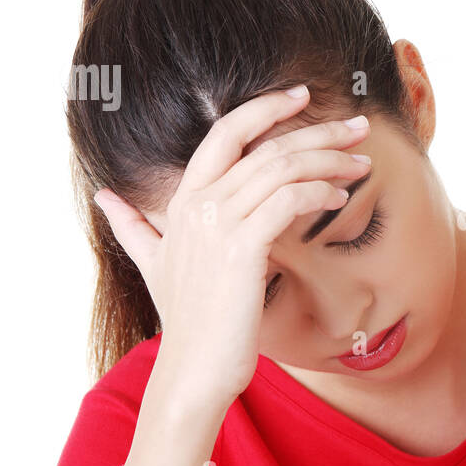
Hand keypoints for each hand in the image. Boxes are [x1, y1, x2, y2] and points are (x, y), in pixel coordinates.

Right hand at [93, 86, 371, 404]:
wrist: (194, 370)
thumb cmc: (186, 321)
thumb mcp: (152, 263)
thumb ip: (133, 225)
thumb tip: (105, 198)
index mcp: (182, 200)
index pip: (225, 133)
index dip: (265, 108)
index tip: (304, 95)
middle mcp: (198, 204)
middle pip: (265, 146)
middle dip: (318, 131)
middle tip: (357, 126)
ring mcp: (217, 225)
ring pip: (282, 168)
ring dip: (329, 161)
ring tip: (361, 165)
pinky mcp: (241, 249)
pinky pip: (288, 201)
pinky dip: (318, 192)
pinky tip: (339, 197)